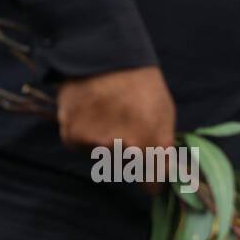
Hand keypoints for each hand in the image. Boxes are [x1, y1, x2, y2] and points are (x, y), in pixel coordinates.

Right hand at [57, 66, 175, 194]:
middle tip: (126, 126)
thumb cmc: (142, 84)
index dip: (151, 181)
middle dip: (128, 155)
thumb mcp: (165, 114)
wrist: (105, 55)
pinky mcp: (73, 136)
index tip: (150, 178)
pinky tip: (90, 114)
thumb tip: (162, 173)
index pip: (151, 184)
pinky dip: (84, 135)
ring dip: (105, 144)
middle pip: (126, 168)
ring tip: (108, 115)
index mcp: (153, 146)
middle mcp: (126, 150)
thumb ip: (163, 146)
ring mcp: (98, 143)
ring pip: (102, 157)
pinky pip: (81, 146)